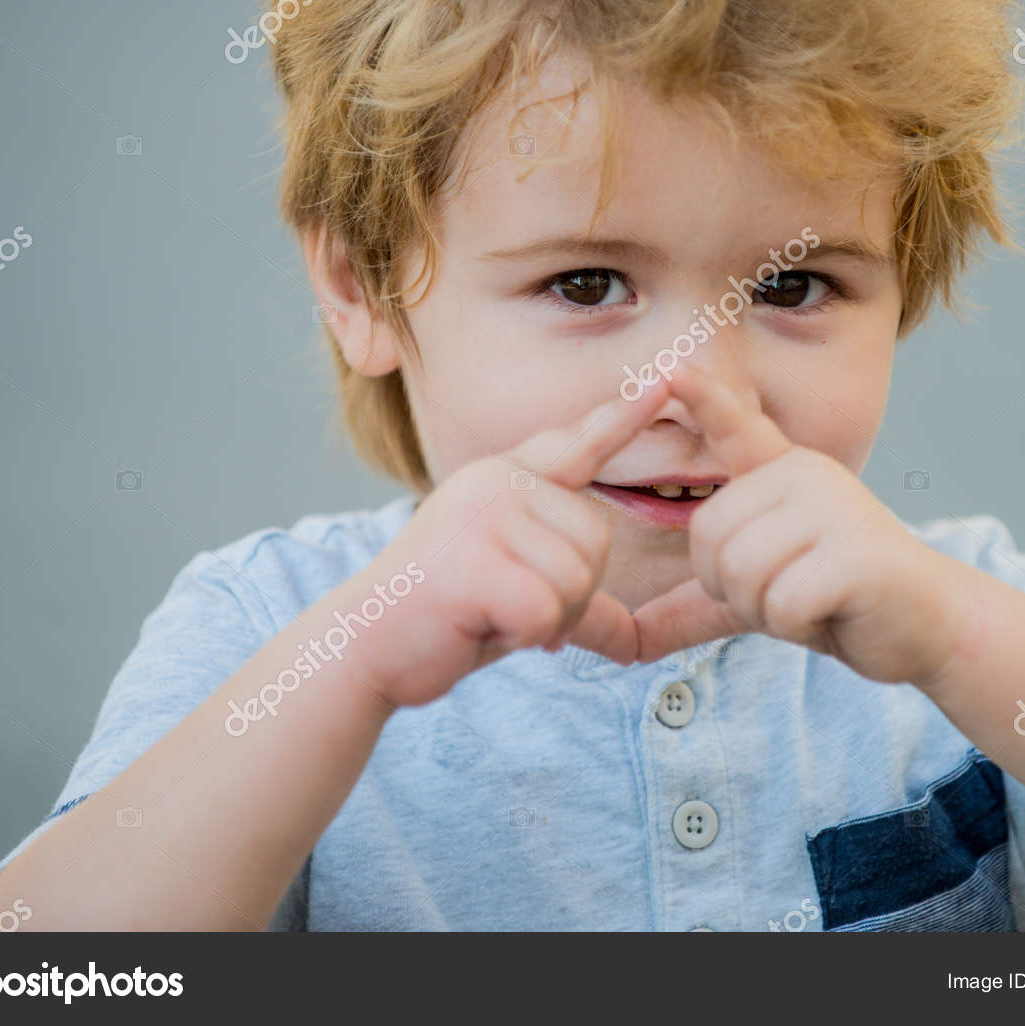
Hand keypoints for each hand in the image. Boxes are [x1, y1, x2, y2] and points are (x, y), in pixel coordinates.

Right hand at [358, 376, 673, 707]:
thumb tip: (633, 644)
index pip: (576, 443)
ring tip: (490, 615)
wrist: (360, 646)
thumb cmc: (440, 618)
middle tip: (508, 608)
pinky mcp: (473, 561)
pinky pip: (546, 611)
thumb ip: (568, 594)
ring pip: (577, 579)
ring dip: (548, 620)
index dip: (623, 415)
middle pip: (596, 540)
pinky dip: (524, 636)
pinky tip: (480, 626)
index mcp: (504, 478)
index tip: (664, 379)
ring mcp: (483, 515)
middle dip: (570, 596)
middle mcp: (496, 482)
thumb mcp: (512, 589)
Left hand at [610, 362, 960, 684]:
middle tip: (790, 591)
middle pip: (710, 538)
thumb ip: (696, 607)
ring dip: (767, 609)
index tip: (671, 366)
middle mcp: (807, 474)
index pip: (736, 425)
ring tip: (813, 600)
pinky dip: (798, 625)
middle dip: (735, 589)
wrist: (929, 626)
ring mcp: (835, 507)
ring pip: (741, 571)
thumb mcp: (760, 596)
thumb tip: (628, 641)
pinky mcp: (856, 554)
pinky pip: (782, 603)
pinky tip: (833, 612)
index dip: (702, 397)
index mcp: (783, 473)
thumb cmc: (841, 603)